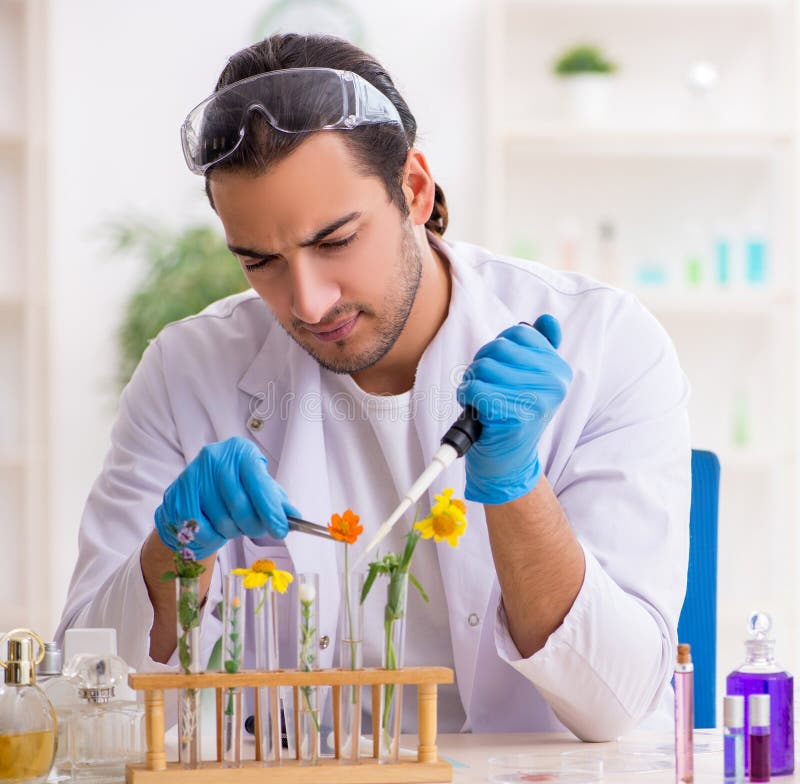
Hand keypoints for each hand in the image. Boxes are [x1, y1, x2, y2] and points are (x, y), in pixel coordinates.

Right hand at [155, 436, 299, 558]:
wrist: (198, 487)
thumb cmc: (236, 485)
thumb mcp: (259, 485)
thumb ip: (276, 500)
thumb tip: (294, 516)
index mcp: (240, 450)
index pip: (258, 482)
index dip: (270, 510)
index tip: (281, 530)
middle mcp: (214, 457)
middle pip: (240, 504)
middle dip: (254, 525)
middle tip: (258, 530)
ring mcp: (192, 475)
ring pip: (221, 519)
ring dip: (233, 531)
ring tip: (234, 525)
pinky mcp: (177, 495)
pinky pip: (201, 529)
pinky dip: (213, 537)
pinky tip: (216, 529)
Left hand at [456, 315, 571, 504]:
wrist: (507, 464)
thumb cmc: (513, 416)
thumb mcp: (531, 380)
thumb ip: (540, 349)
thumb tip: (547, 319)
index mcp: (560, 369)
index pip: (518, 332)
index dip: (497, 350)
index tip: (500, 372)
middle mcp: (555, 383)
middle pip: (498, 348)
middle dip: (481, 367)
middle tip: (487, 390)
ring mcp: (538, 400)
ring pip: (483, 368)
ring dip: (471, 384)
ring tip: (482, 401)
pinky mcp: (516, 417)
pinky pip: (476, 390)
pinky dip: (467, 399)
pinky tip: (477, 412)